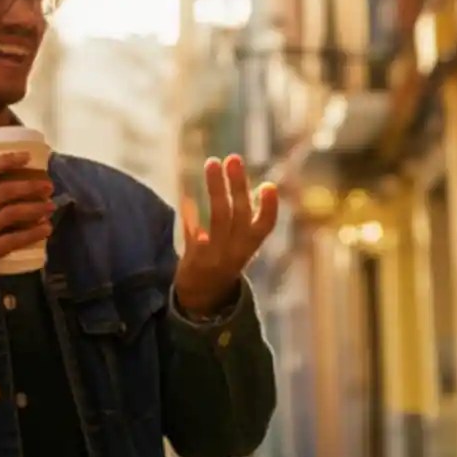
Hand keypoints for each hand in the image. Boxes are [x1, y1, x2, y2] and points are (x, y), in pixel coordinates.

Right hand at [0, 152, 55, 296]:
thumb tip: (4, 184)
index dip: (5, 161)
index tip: (26, 157)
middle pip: (2, 192)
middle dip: (30, 186)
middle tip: (48, 186)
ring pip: (12, 214)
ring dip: (36, 208)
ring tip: (50, 206)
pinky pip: (14, 239)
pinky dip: (33, 233)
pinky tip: (46, 229)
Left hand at [175, 155, 277, 316]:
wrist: (202, 297)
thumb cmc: (224, 260)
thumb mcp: (243, 244)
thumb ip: (249, 220)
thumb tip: (264, 186)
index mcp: (250, 245)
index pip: (265, 226)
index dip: (269, 207)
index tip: (268, 185)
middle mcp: (236, 251)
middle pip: (239, 215)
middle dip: (238, 185)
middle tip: (233, 159)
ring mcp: (215, 255)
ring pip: (218, 218)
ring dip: (215, 188)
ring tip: (212, 163)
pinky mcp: (194, 258)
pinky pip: (193, 231)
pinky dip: (190, 213)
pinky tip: (186, 193)